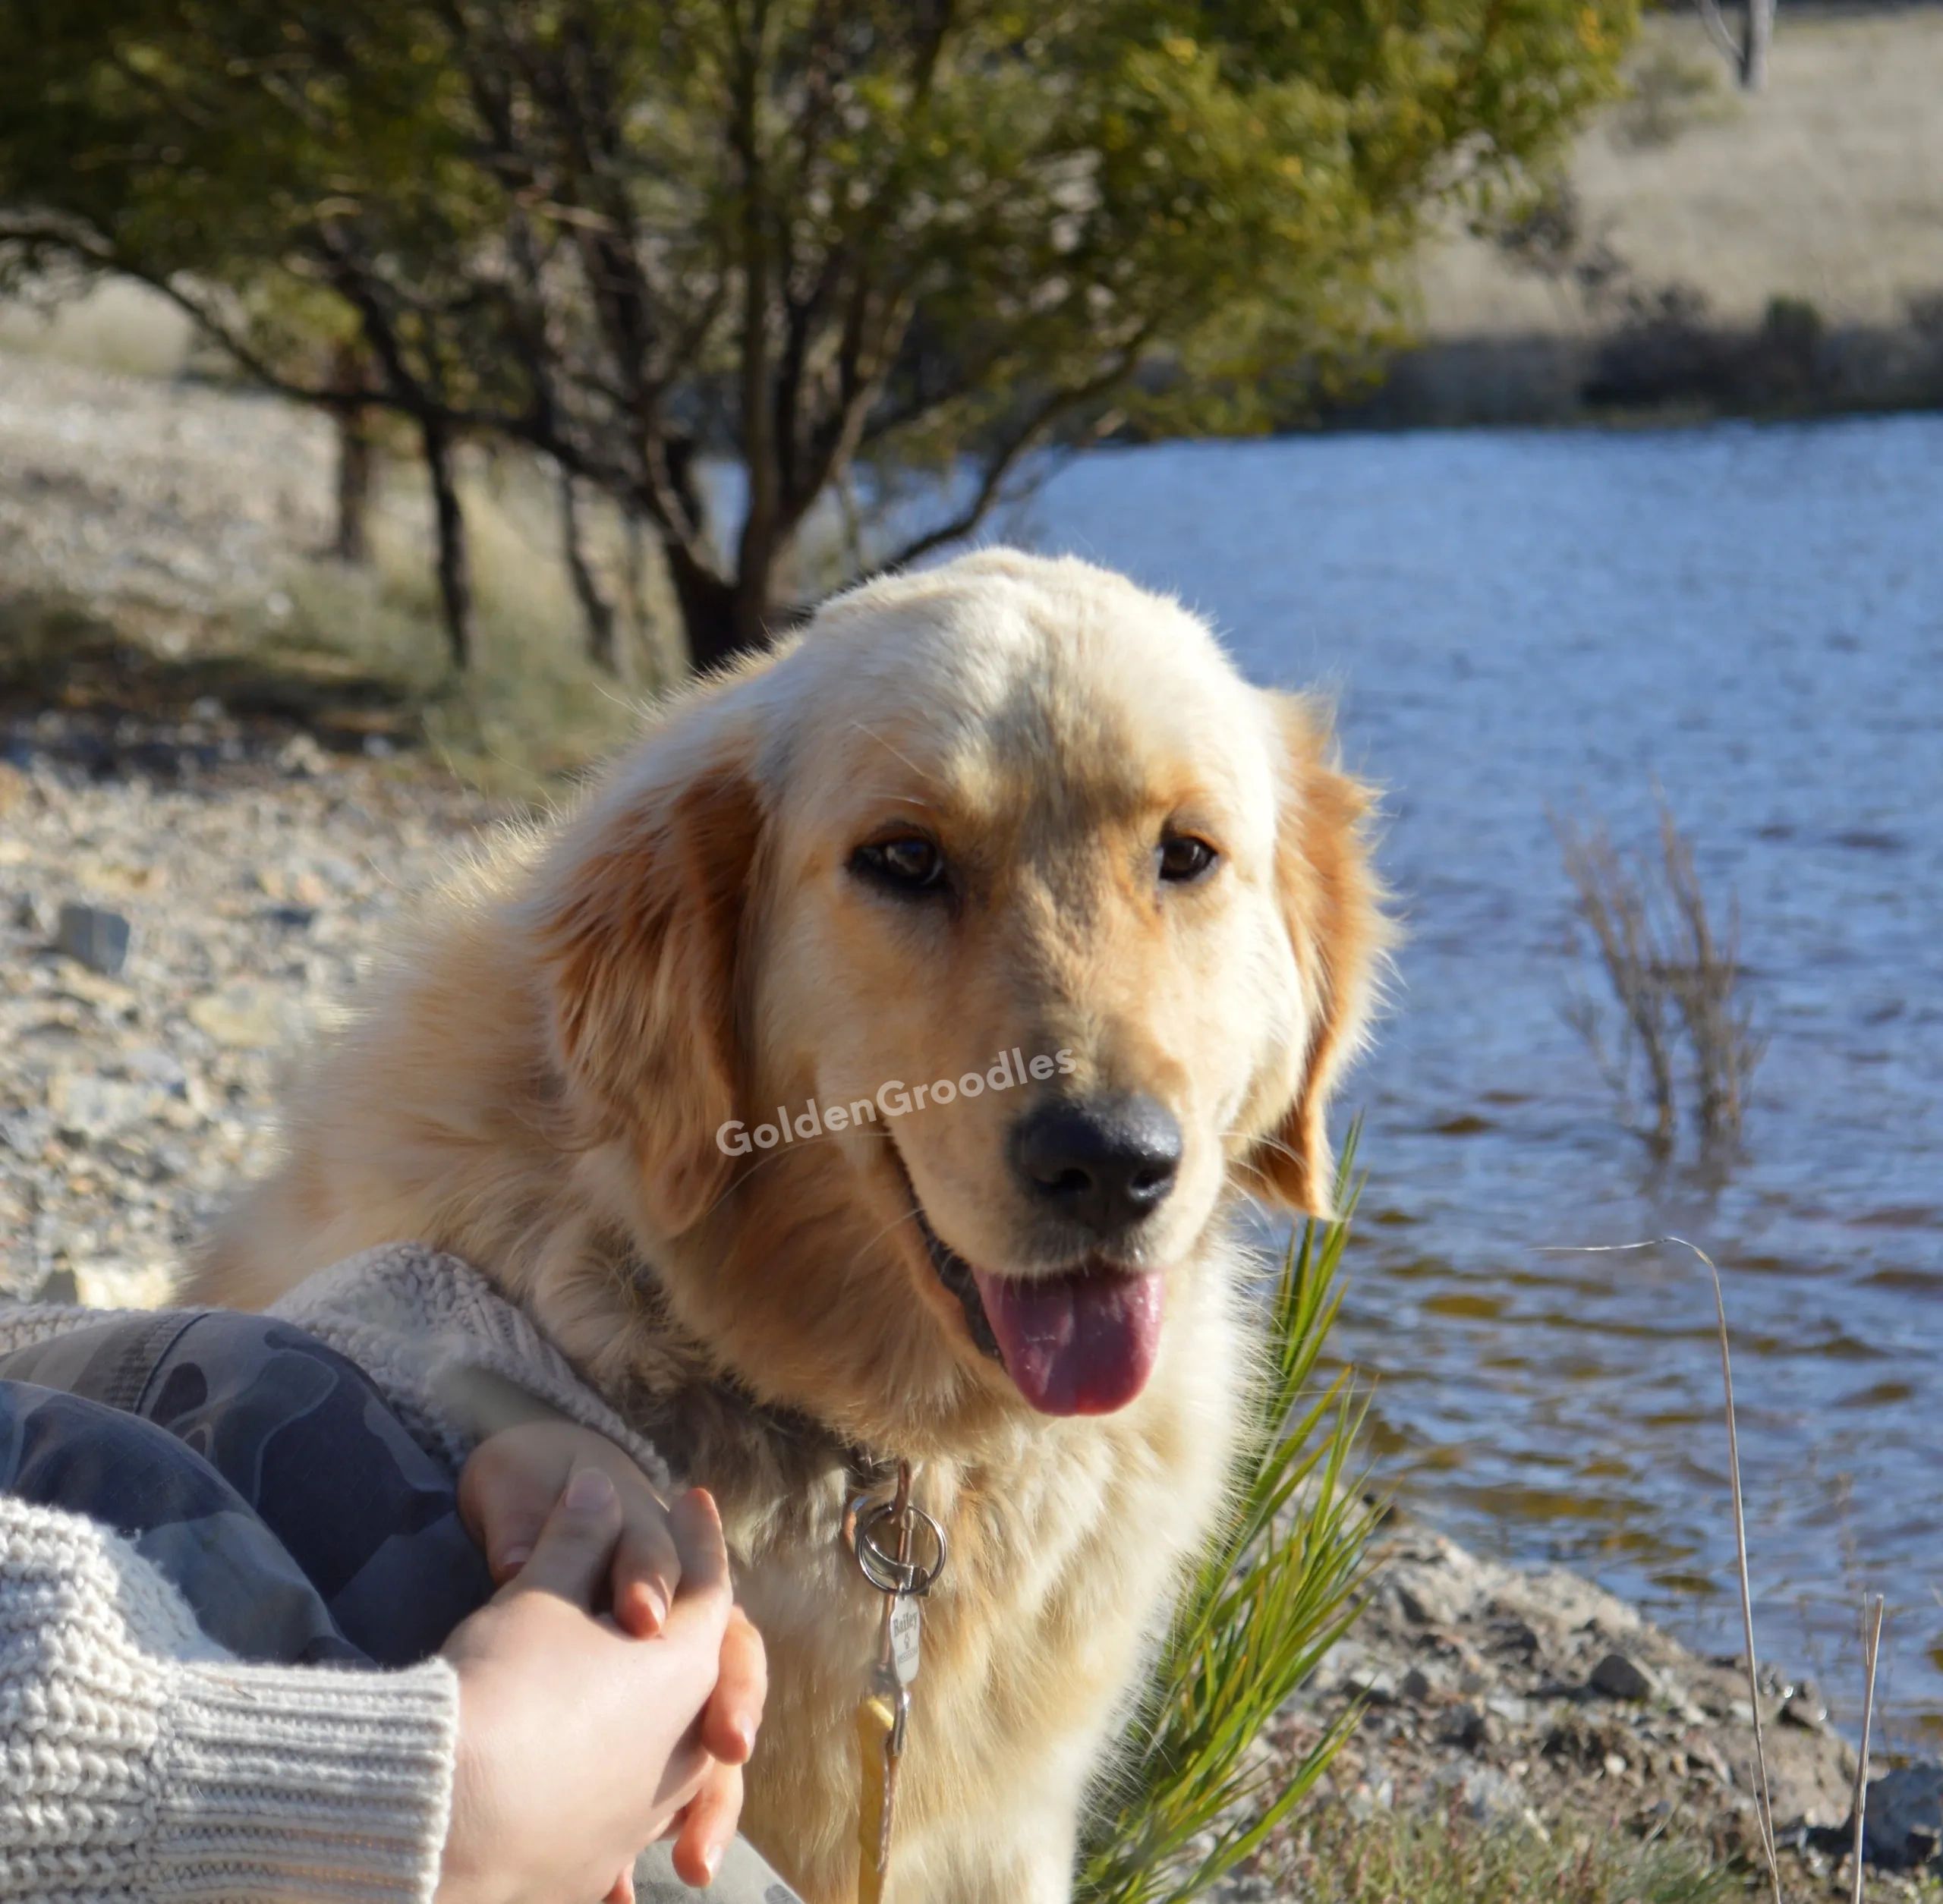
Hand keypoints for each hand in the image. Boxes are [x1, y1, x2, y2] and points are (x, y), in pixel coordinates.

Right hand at [437, 1468, 731, 1903]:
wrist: (443, 1821)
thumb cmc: (504, 1689)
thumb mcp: (541, 1592)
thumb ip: (577, 1535)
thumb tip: (597, 1486)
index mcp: (688, 1670)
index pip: (709, 1584)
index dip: (699, 1533)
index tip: (695, 1496)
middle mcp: (685, 1749)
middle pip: (709, 1677)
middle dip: (693, 1632)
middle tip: (679, 1604)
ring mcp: (643, 1815)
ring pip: (679, 1759)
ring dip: (664, 1723)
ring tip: (644, 1698)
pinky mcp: (594, 1866)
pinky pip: (624, 1821)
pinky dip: (616, 1789)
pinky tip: (591, 1787)